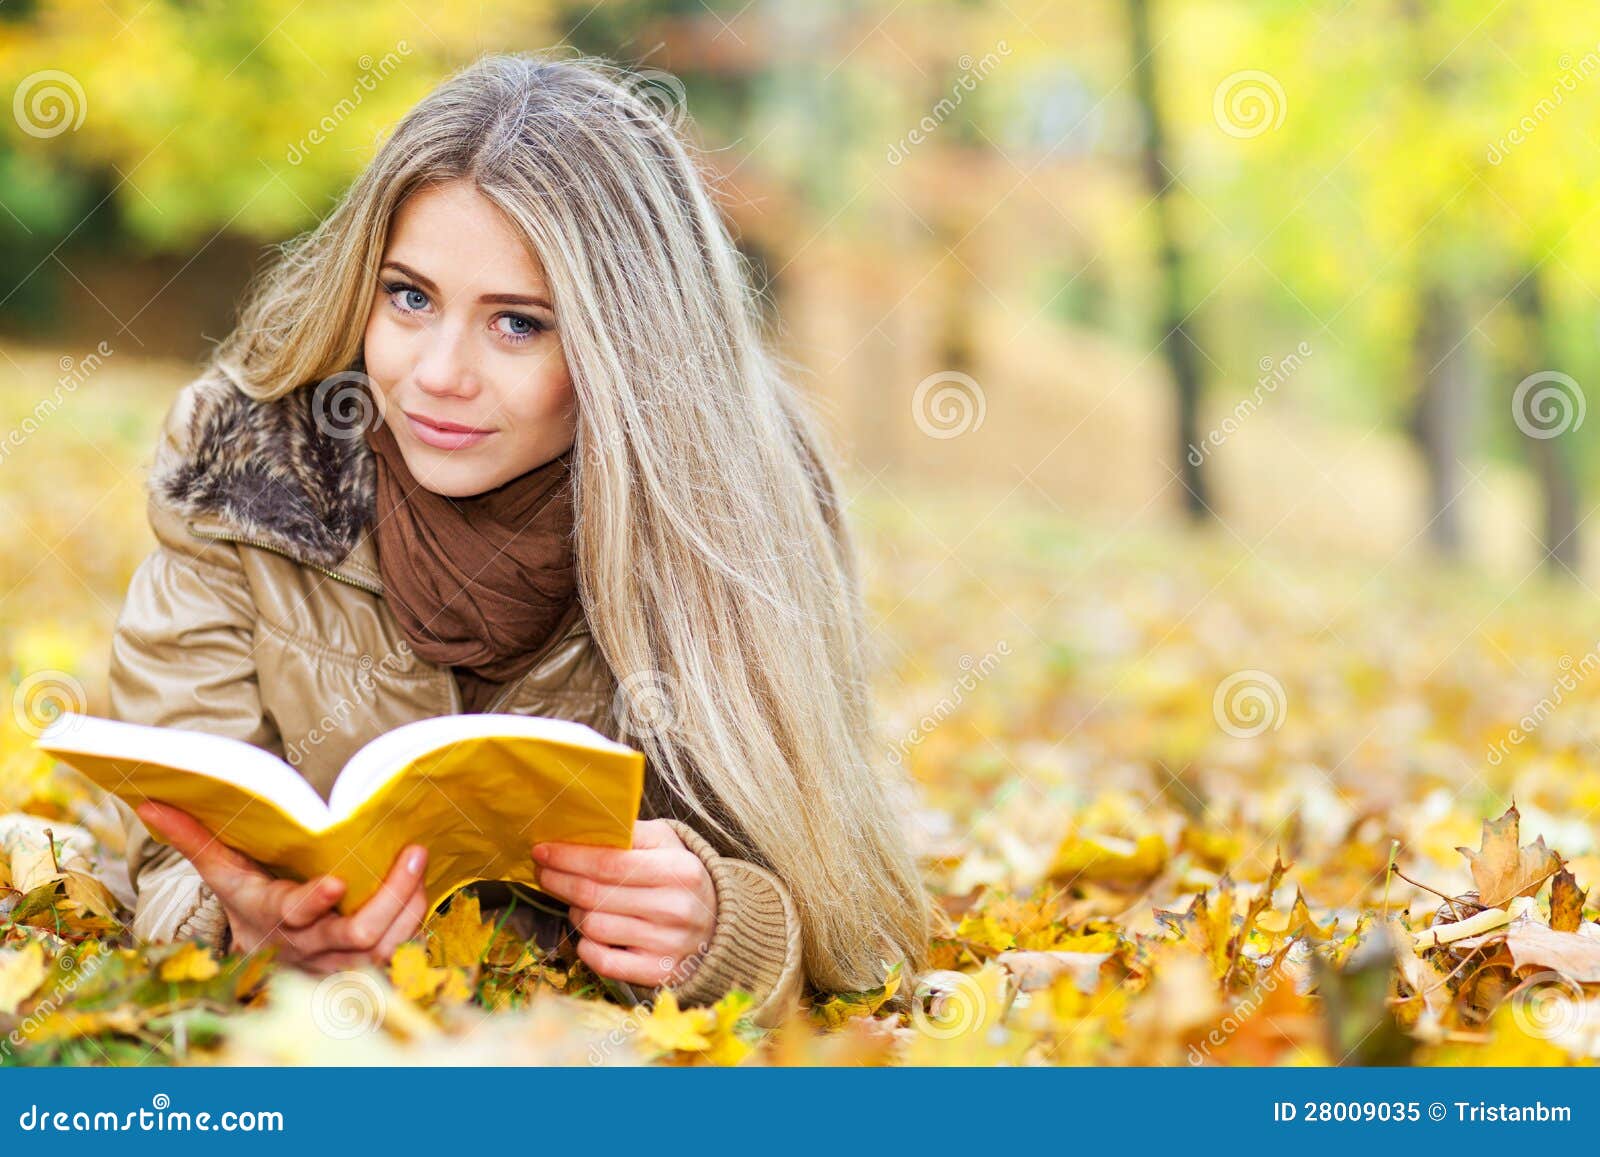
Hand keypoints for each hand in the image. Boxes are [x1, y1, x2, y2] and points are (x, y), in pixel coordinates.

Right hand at [135, 800, 428, 970]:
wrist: (264, 954)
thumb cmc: (247, 901)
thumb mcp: (220, 871)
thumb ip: (193, 837)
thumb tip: (149, 801)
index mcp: (275, 917)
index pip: (296, 914)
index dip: (315, 902)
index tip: (336, 883)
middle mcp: (312, 945)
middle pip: (357, 934)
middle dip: (389, 896)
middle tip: (412, 853)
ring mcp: (342, 960)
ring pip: (385, 945)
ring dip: (409, 904)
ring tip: (420, 861)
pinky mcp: (366, 963)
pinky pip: (399, 948)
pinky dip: (414, 917)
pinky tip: (421, 886)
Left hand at [532, 819, 715, 988]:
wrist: (717, 924)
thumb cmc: (680, 877)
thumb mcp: (667, 843)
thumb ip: (630, 832)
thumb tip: (584, 826)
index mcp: (677, 870)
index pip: (610, 863)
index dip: (569, 858)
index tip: (543, 851)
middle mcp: (674, 908)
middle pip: (596, 895)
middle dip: (560, 882)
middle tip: (544, 873)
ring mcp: (666, 944)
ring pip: (594, 927)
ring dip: (574, 912)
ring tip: (577, 901)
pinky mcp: (657, 972)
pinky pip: (603, 962)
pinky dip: (586, 947)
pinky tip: (588, 934)